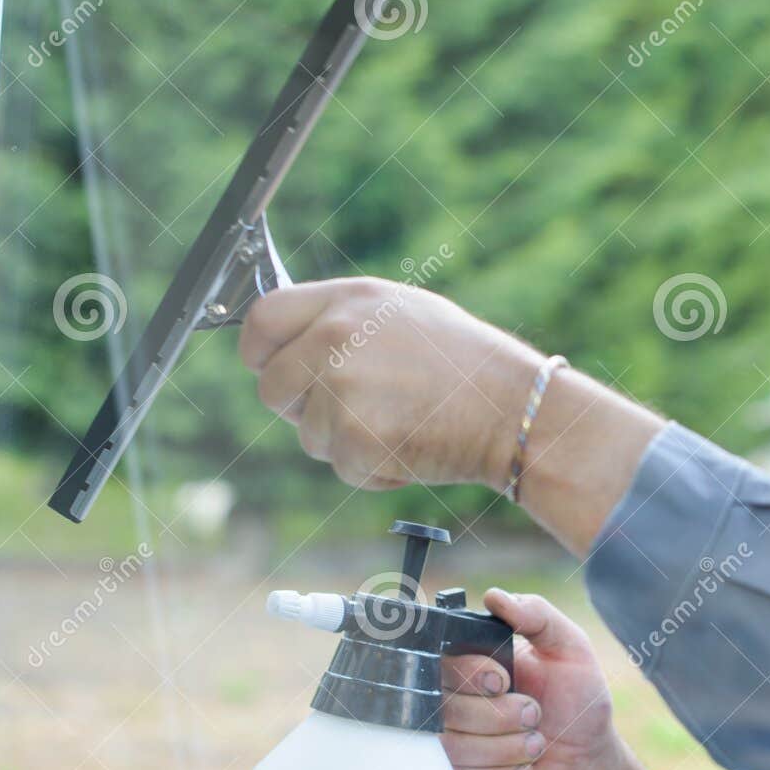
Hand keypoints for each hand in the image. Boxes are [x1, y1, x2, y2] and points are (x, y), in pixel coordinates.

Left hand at [237, 277, 543, 490]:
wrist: (511, 409)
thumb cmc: (466, 364)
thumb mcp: (402, 315)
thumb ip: (341, 322)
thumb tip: (292, 342)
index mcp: (347, 301)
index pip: (262, 319)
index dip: (258, 352)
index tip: (268, 368)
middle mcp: (335, 338)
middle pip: (271, 387)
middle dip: (300, 408)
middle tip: (349, 411)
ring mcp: (341, 389)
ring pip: (308, 435)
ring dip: (344, 441)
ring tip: (400, 421)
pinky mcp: (354, 438)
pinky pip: (340, 466)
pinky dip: (371, 468)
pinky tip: (410, 445)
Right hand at [440, 589, 645, 769]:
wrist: (588, 760)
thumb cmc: (578, 699)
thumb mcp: (569, 647)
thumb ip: (537, 614)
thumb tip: (495, 597)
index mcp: (473, 662)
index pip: (444, 662)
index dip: (473, 674)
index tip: (505, 680)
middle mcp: (455, 700)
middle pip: (447, 707)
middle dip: (501, 716)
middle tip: (534, 714)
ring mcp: (454, 741)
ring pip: (455, 748)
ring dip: (507, 749)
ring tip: (535, 744)